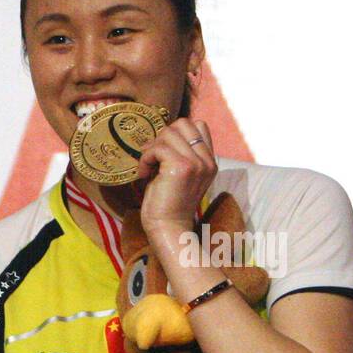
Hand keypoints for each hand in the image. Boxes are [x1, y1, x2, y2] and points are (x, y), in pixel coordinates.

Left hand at [134, 117, 216, 247]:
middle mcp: (207, 160)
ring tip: (146, 168)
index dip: (175, 134)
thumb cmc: (167, 205)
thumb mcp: (178, 175)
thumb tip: (159, 136)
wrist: (168, 229)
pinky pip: (158, 147)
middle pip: (183, 123)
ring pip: (168, 133)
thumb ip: (178, 155)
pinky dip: (145, 158)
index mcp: (209, 161)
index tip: (161, 154)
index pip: (198, 126)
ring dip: (151, 148)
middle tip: (151, 159)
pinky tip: (143, 174)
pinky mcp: (182, 167)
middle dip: (161, 137)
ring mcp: (196, 163)